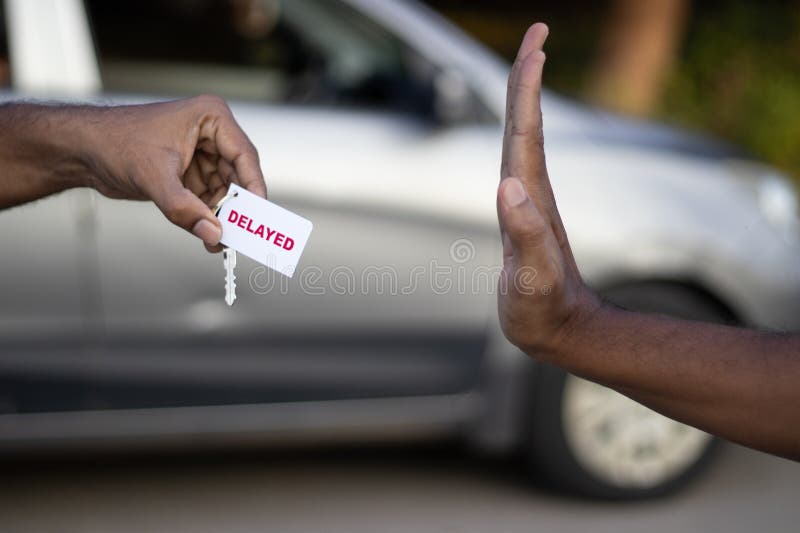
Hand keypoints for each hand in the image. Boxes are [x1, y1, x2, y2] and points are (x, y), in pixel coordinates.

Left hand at [86, 95, 265, 251]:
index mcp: (210, 118)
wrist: (82, 149)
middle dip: (235, 208)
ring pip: (225, 191)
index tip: (259, 216)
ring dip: (221, 217)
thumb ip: (185, 209)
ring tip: (216, 241)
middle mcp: (211, 134)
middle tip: (238, 235)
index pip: (245, 156)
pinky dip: (207, 217)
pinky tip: (205, 234)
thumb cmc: (114, 143)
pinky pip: (208, 198)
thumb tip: (213, 233)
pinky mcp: (189, 172)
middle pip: (238, 177)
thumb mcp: (154, 177)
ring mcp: (201, 154)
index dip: (254, 188)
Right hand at [497, 24, 599, 356]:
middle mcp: (530, 190)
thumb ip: (524, 233)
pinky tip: (515, 132)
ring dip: (524, 98)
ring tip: (527, 65)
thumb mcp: (532, 276)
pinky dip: (517, 133)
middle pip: (527, 122)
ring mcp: (527, 201)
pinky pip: (517, 160)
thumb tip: (507, 184)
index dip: (527, 87)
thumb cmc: (543, 309)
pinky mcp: (521, 214)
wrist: (561, 330)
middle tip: (537, 34)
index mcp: (529, 195)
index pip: (526, 131)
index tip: (535, 44)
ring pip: (523, 137)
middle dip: (527, 77)